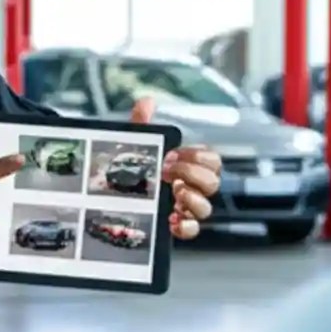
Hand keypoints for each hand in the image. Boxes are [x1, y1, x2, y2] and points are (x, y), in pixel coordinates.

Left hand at [130, 98, 221, 239]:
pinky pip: (192, 231)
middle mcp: (192, 188)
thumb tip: (146, 100)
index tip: (173, 154)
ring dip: (193, 199)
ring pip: (207, 208)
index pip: (212, 160)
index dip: (198, 156)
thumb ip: (143, 124)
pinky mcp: (177, 227)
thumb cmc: (134, 171)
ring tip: (174, 193)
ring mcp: (186, 209)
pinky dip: (186, 227)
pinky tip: (171, 220)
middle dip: (193, 174)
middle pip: (213, 182)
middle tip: (168, 171)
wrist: (116, 201)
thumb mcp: (138, 146)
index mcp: (188, 167)